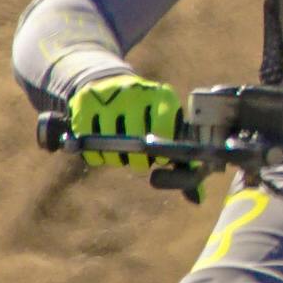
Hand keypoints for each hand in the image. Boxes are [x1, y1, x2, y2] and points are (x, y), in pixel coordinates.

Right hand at [65, 72, 183, 165]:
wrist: (107, 84)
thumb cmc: (146, 116)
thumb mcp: (167, 129)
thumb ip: (183, 163)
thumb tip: (197, 198)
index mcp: (161, 96)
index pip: (165, 129)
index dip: (161, 152)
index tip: (159, 159)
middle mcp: (135, 91)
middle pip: (137, 140)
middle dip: (139, 158)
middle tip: (140, 157)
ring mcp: (108, 96)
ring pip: (112, 144)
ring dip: (118, 158)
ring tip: (123, 152)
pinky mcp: (84, 104)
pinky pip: (91, 145)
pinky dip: (98, 155)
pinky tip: (104, 148)